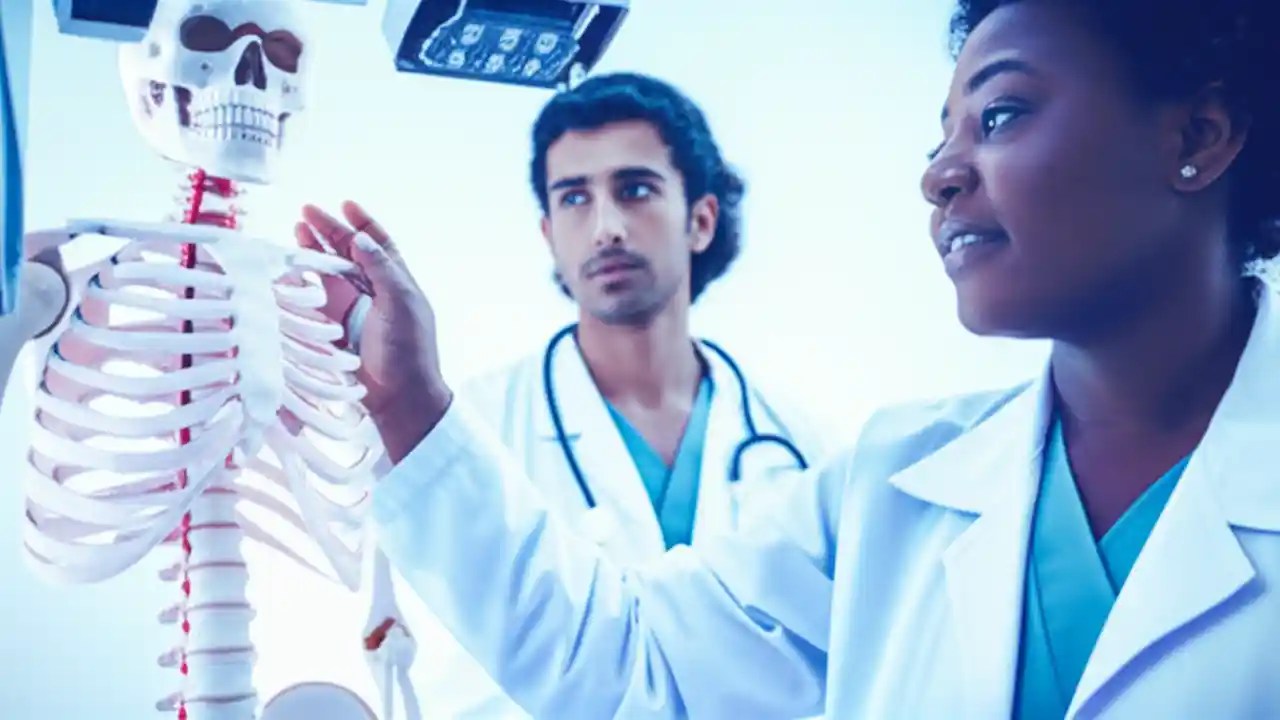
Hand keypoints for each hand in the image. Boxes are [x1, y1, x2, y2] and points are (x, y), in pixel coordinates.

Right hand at [294, 200, 452, 462]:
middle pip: (349, 253)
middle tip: (306, 211)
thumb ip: (381, 269)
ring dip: (314, 250)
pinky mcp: (335, 327)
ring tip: (296, 229)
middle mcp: (375, 293)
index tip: (346, 203)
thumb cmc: (408, 350)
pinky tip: (291, 265)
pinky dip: (304, 279)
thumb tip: (360, 238)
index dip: (363, 222)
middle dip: (329, 231)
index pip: (379, 244)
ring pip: (330, 271)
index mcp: (398, 283)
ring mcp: (353, 309)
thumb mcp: (401, 302)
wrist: (398, 397)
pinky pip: (317, 296)